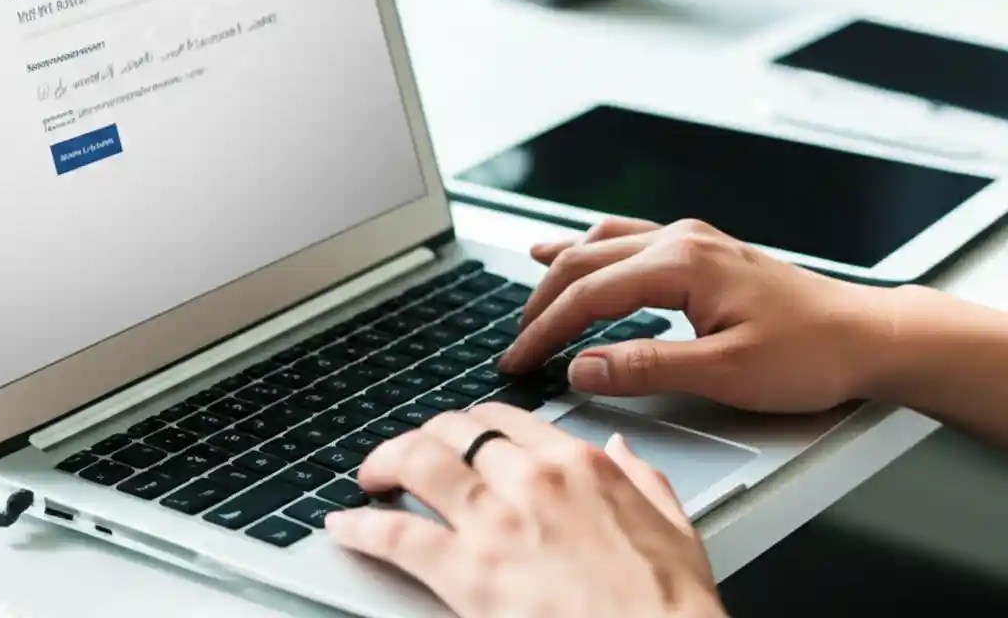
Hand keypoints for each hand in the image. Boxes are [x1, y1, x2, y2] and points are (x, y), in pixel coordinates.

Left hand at [326, 403, 726, 617]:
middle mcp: (531, 480)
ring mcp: (496, 523)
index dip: (468, 422)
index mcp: (579, 465)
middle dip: (422, 438)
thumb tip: (621, 451)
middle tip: (407, 455)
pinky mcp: (468, 573)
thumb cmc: (670, 603)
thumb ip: (643, 478)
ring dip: (384, 464)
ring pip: (417, 465)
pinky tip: (344, 526)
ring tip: (370, 477)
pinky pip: (397, 536)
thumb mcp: (673, 525)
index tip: (456, 434)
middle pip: (452, 432)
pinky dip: (361, 528)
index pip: (504, 418)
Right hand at [499, 217, 898, 412]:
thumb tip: (584, 368)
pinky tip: (576, 251)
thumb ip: (646, 367)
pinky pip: (626, 239)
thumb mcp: (725, 373)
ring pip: (601, 244)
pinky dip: (590, 250)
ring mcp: (691, 241)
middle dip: (541, 304)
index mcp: (680, 265)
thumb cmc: (809, 353)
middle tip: (516, 344)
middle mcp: (681, 241)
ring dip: (560, 273)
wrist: (867, 336)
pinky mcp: (702, 252)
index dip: (545, 331)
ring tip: (529, 299)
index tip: (518, 360)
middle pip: (584, 263)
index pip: (587, 295)